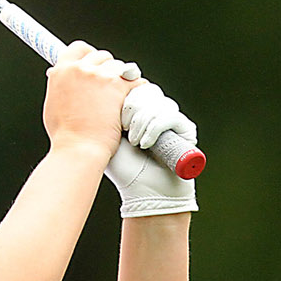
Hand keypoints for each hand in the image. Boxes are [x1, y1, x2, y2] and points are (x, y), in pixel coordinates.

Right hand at [42, 41, 141, 157]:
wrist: (79, 148)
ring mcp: (101, 77)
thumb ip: (59, 86)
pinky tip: (135, 97)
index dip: (89, 54)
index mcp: (62, 70)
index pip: (79, 48)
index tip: (93, 62)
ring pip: (120, 66)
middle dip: (106, 68)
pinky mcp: (119, 87)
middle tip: (108, 85)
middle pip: (102, 56)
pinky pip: (136, 80)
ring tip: (120, 95)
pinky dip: (138, 87)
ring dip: (122, 78)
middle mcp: (81, 69)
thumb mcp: (52, 104)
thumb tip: (61, 79)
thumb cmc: (65, 134)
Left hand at [104, 81, 197, 215]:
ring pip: (156, 102)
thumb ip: (103, 113)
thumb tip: (94, 87)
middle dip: (130, 107)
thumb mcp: (106, 137)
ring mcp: (172, 119)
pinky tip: (144, 144)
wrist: (145, 194)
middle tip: (121, 126)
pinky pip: (170, 116)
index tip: (112, 113)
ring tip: (132, 141)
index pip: (133, 87)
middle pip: (146, 89)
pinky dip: (154, 128)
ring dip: (141, 121)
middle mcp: (157, 112)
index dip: (123, 95)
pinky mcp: (186, 129)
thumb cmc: (124, 169)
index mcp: (138, 110)